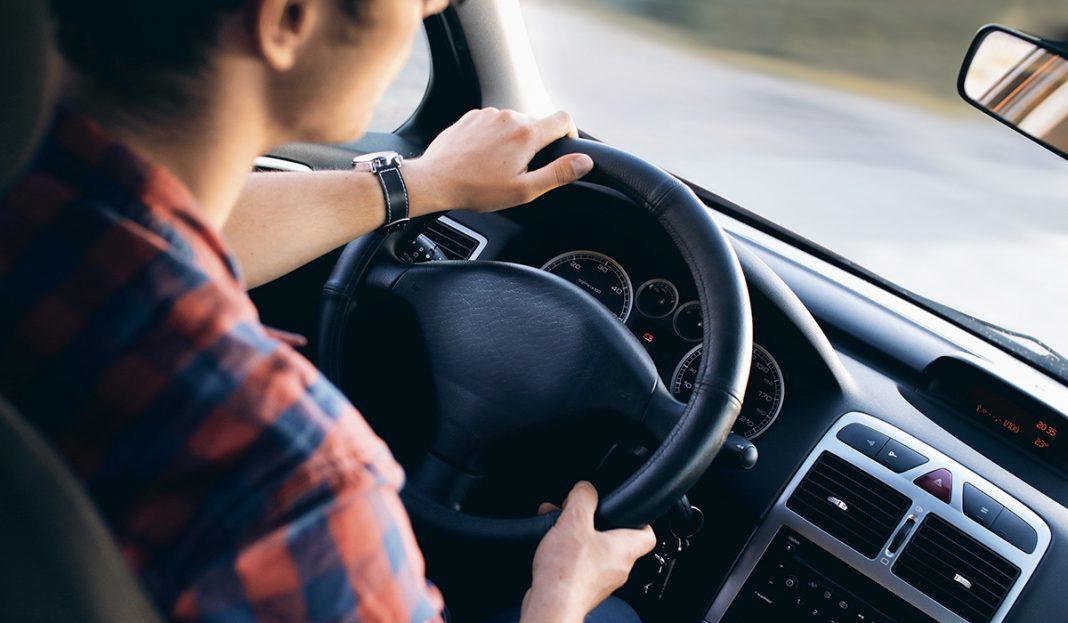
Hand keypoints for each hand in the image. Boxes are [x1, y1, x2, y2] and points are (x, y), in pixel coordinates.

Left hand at [404, 108, 593, 215]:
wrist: (435, 180)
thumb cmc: (477, 189)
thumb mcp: (524, 189)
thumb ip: (558, 174)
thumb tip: (584, 162)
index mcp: (527, 134)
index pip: (564, 120)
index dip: (570, 134)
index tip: (563, 149)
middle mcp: (509, 116)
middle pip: (537, 124)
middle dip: (536, 145)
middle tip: (521, 170)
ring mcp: (489, 114)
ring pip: (514, 123)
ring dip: (514, 141)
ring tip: (498, 166)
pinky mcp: (472, 116)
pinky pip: (493, 123)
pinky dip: (494, 137)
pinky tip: (483, 157)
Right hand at [520, 482, 656, 622]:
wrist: (551, 606)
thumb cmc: (567, 572)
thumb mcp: (574, 521)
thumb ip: (583, 498)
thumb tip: (586, 488)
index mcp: (625, 550)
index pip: (647, 534)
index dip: (640, 519)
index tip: (627, 509)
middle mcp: (618, 568)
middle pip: (615, 539)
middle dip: (594, 523)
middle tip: (578, 513)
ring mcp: (601, 581)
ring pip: (595, 551)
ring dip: (577, 536)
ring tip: (557, 526)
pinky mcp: (583, 589)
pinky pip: (580, 566)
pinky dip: (568, 553)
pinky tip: (551, 547)